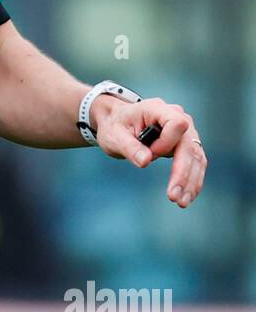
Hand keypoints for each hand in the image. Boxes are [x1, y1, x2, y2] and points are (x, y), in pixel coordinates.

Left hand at [92, 96, 206, 207]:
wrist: (118, 122)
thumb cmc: (116, 126)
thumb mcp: (114, 136)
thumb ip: (130, 147)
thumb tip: (145, 161)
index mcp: (159, 109)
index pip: (177, 124)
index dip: (166, 142)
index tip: (150, 154)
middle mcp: (178, 117)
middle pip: (190, 146)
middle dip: (183, 173)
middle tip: (175, 198)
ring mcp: (185, 132)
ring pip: (196, 157)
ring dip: (191, 182)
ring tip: (182, 203)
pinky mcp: (185, 145)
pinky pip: (194, 163)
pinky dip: (192, 180)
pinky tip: (188, 196)